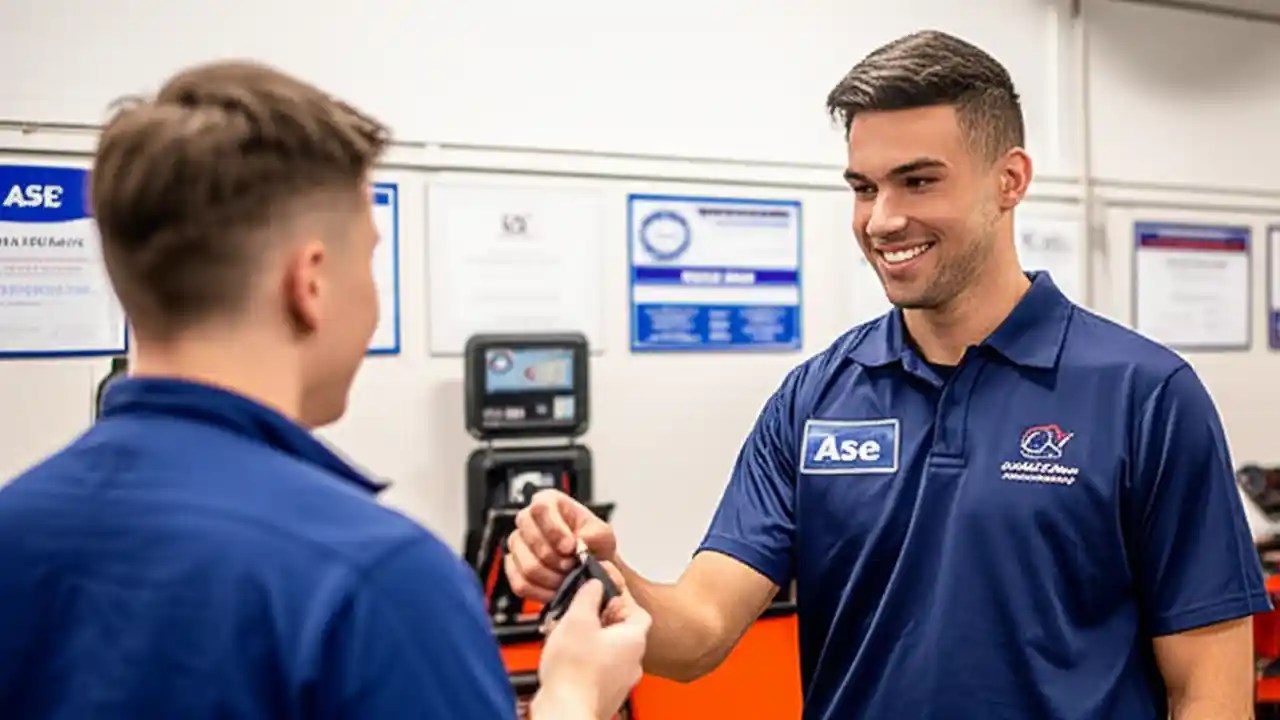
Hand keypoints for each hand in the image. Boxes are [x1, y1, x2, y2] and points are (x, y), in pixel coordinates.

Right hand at [506, 489, 616, 602]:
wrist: (591, 564)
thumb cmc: (594, 542)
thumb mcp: (603, 534)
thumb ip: (594, 534)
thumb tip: (580, 541)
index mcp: (548, 502)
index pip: (540, 509)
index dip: (554, 530)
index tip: (570, 547)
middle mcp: (527, 520)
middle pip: (530, 539)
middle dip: (555, 559)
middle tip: (571, 566)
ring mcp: (517, 545)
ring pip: (526, 565)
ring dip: (551, 577)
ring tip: (567, 578)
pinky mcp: (513, 569)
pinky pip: (521, 584)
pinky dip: (542, 592)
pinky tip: (557, 590)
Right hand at [533, 574, 650, 719]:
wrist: (565, 710)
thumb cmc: (575, 672)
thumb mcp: (578, 618)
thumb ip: (589, 594)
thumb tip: (594, 584)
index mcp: (634, 639)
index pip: (637, 609)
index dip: (619, 597)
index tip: (602, 591)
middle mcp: (633, 661)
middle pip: (621, 629)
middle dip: (599, 618)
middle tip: (580, 613)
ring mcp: (619, 681)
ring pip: (607, 649)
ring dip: (589, 638)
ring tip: (567, 634)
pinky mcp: (603, 693)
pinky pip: (597, 668)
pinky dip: (584, 659)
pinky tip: (565, 656)